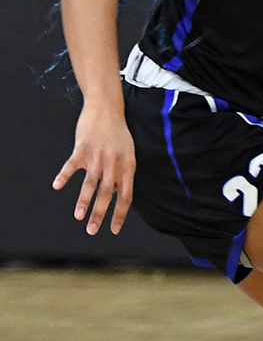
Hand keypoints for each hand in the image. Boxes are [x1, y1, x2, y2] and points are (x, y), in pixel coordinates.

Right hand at [53, 103, 134, 234]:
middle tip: (92, 231)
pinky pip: (72, 166)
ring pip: (90, 184)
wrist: (107, 109)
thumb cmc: (118, 134)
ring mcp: (98, 157)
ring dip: (84, 201)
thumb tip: (117, 193)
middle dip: (100, 214)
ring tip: (78, 216)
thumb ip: (122, 173)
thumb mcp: (128, 154)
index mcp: (128, 167)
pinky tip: (57, 186)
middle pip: (107, 194)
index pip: (126, 196)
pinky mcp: (83, 148)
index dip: (120, 214)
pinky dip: (64, 176)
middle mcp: (114, 164)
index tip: (114, 229)